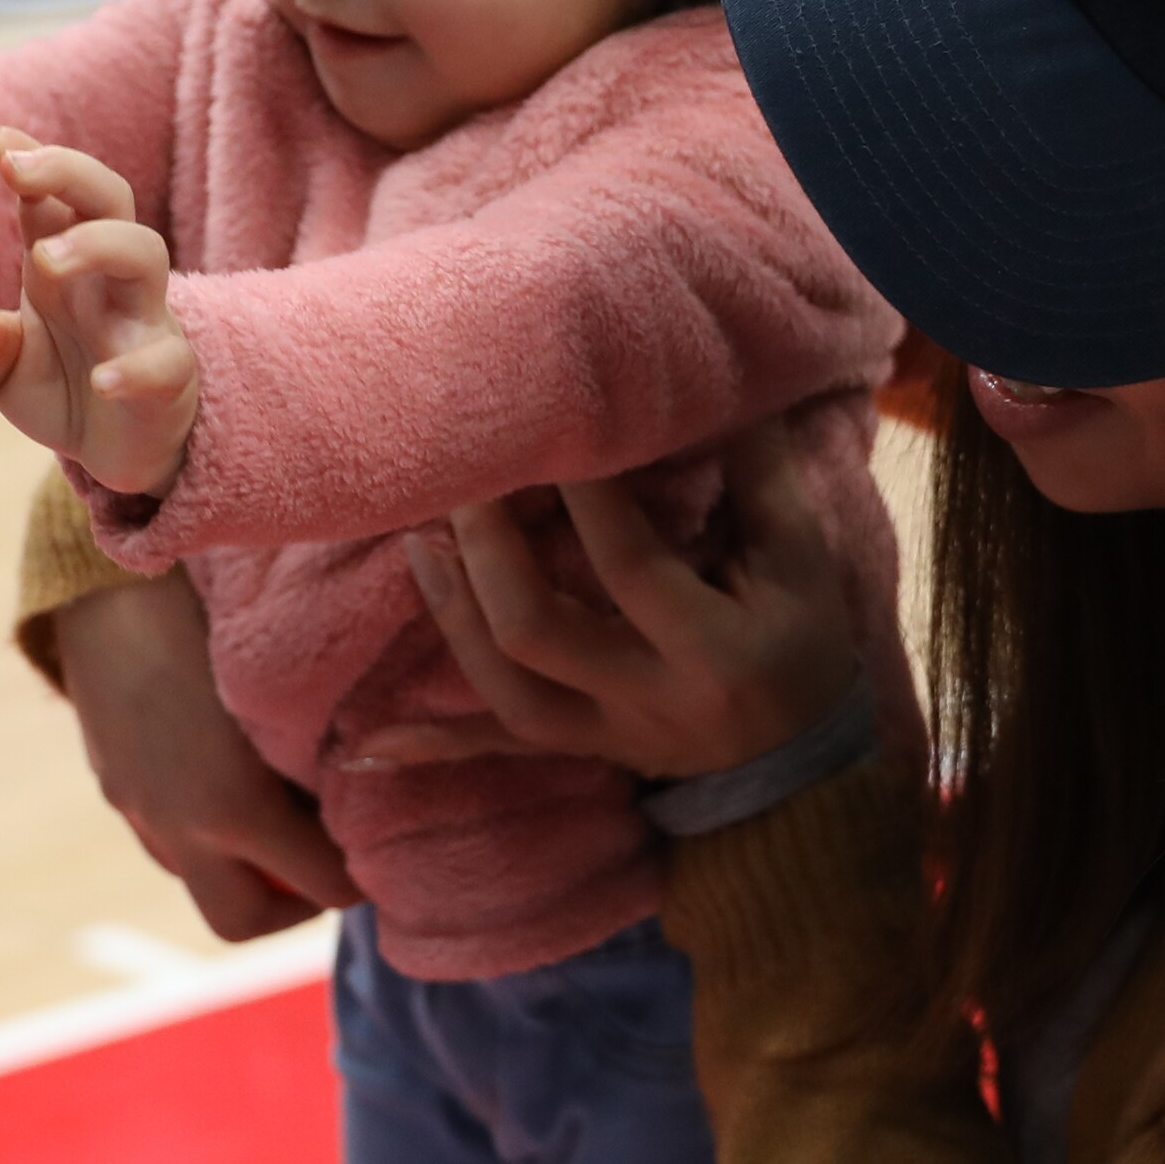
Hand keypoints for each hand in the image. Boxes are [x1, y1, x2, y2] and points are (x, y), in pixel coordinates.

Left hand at [0, 125, 198, 498]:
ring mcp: (143, 319)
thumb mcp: (12, 370)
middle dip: (66, 170)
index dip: (20, 154)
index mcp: (60, 261)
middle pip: (108, 197)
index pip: (48, 192)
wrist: (120, 451)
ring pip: (144, 253)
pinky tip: (100, 382)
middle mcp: (105, 277)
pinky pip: (164, 360)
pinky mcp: (171, 375)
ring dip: (96, 244)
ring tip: (43, 259)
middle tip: (13, 171)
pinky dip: (134, 368)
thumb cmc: (66, 386)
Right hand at [51, 572, 360, 940]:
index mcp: (234, 808)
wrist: (106, 584)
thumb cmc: (217, 620)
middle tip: (323, 865)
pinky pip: (165, 842)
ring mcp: (137, 811)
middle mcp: (180, 826)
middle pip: (242, 924)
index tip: (375, 852)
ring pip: (196, 883)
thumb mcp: (281, 695)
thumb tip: (364, 793)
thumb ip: (317, 757)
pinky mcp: (112, 787)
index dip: (359, 880)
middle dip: (290, 908)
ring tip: (277, 824)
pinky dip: (201, 836)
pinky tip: (223, 786)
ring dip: (239, 871)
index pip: (323, 887)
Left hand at [380, 425, 861, 783]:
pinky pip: (496, 755)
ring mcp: (608, 738)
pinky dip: (430, 748)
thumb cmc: (805, 644)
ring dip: (453, 616)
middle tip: (463, 477)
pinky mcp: (581, 754)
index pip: (632, 564)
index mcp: (715, 649)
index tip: (555, 422)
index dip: (588, 494)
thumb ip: (763, 482)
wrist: (803, 770)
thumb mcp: (807, 567)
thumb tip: (716, 394)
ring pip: (507, 692)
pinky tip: (357, 746)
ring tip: (418, 541)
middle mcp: (651, 701)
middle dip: (491, 551)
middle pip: (542, 631)